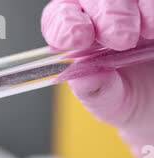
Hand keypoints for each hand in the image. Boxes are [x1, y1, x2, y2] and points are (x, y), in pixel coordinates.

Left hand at [42, 0, 153, 156]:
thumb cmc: (127, 96)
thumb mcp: (110, 102)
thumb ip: (96, 92)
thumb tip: (84, 79)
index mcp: (75, 37)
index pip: (59, 18)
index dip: (64, 25)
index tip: (77, 39)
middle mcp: (98, 16)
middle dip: (105, 16)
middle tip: (121, 39)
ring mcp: (129, 8)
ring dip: (126, 13)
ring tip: (139, 36)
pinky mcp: (151, 8)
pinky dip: (151, 9)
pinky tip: (153, 29)